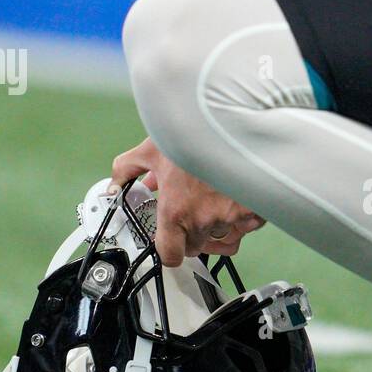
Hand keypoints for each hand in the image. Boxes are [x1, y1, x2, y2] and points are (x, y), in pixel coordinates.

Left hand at [111, 137, 265, 264]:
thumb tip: (115, 183)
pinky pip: (248, 226)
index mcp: (176, 210)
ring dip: (218, 226)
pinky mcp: (255, 209)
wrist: (228, 116)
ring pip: (224, 237)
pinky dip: (243, 216)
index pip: (171, 255)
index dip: (168, 250)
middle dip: (191, 234)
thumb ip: (127, 170)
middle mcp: (205, 219)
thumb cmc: (192, 130)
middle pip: (196, 247)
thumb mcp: (151, 148)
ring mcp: (232, 216)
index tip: (169, 242)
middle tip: (190, 212)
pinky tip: (236, 198)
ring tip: (214, 203)